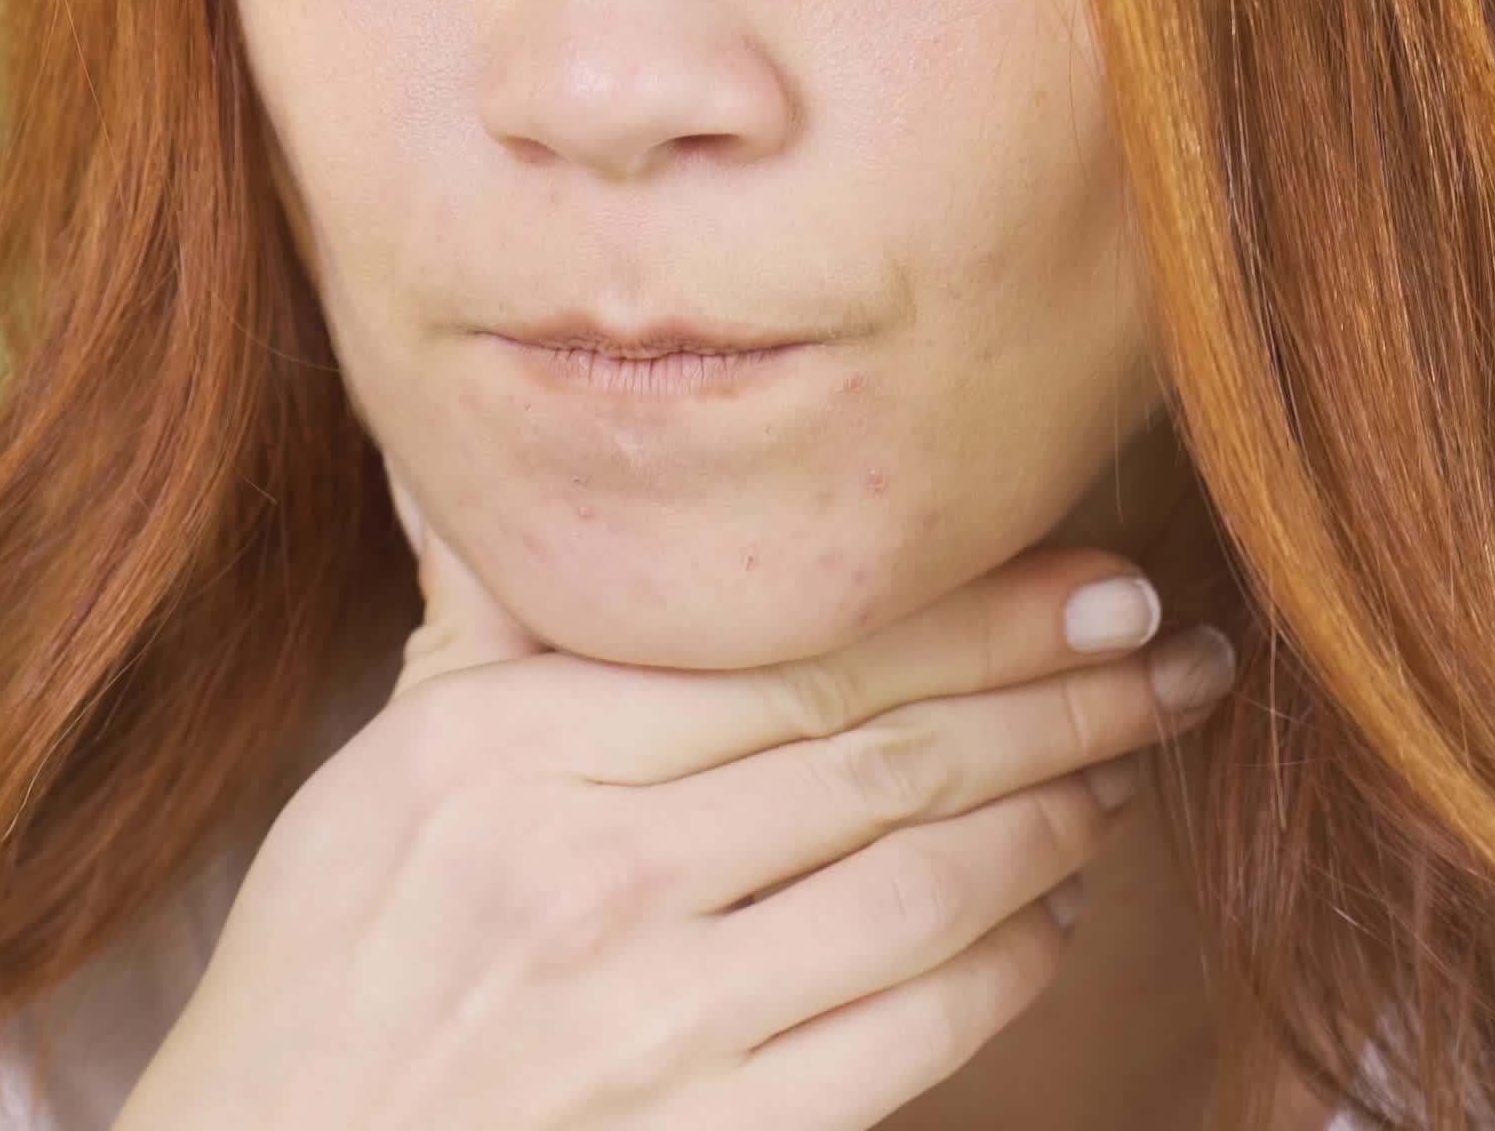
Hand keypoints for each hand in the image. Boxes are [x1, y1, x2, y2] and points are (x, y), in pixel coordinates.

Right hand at [109, 467, 1233, 1130]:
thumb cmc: (324, 976)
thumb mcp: (373, 778)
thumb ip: (479, 624)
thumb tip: (488, 459)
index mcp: (504, 754)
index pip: (791, 653)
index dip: (972, 610)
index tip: (1092, 573)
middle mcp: (589, 873)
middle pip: (887, 756)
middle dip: (1062, 695)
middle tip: (1170, 654)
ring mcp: (655, 1020)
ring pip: (925, 889)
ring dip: (1058, 820)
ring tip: (1124, 767)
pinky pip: (911, 1035)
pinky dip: (1007, 965)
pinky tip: (1049, 916)